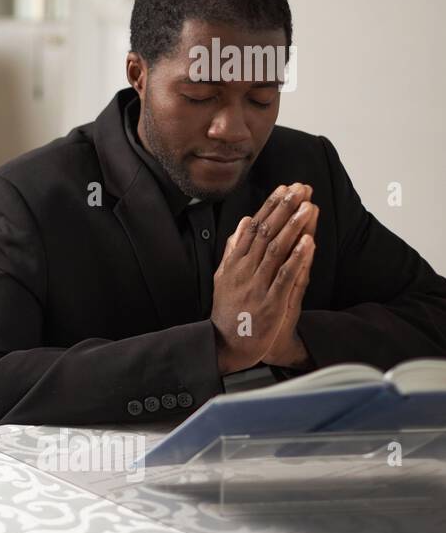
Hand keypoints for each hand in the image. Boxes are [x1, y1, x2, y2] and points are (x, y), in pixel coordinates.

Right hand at [211, 183, 316, 373]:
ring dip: (293, 227)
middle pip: (266, 233)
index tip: (284, 188)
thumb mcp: (223, 276)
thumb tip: (244, 222)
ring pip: (276, 250)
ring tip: (307, 206)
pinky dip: (297, 259)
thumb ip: (234, 249)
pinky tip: (308, 243)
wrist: (227, 344)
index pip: (253, 227)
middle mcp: (244, 270)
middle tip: (299, 188)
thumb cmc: (229, 310)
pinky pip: (286, 277)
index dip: (270, 206)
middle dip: (284, 208)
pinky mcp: (271, 303)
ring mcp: (257, 286)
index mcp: (234, 263)